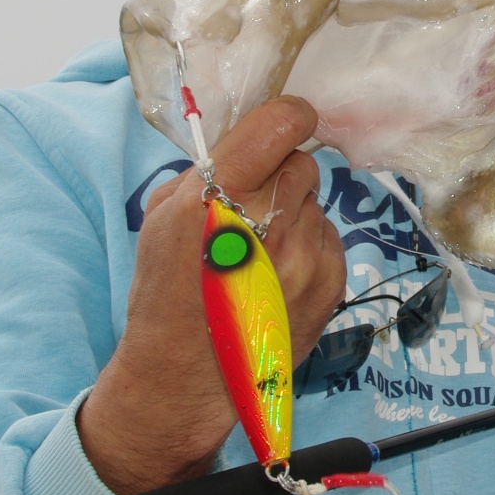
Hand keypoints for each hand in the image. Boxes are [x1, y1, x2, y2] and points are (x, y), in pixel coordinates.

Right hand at [79, 97, 345, 494]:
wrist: (183, 376)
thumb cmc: (166, 291)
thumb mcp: (162, 215)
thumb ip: (210, 170)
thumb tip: (254, 136)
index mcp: (221, 196)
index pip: (282, 124)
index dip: (287, 117)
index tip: (286, 122)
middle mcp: (271, 223)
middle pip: (303, 163)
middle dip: (280, 175)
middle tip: (254, 205)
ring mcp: (308, 258)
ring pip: (318, 202)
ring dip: (294, 215)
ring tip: (261, 250)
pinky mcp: (332, 284)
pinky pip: (330, 238)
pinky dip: (309, 248)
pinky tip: (278, 274)